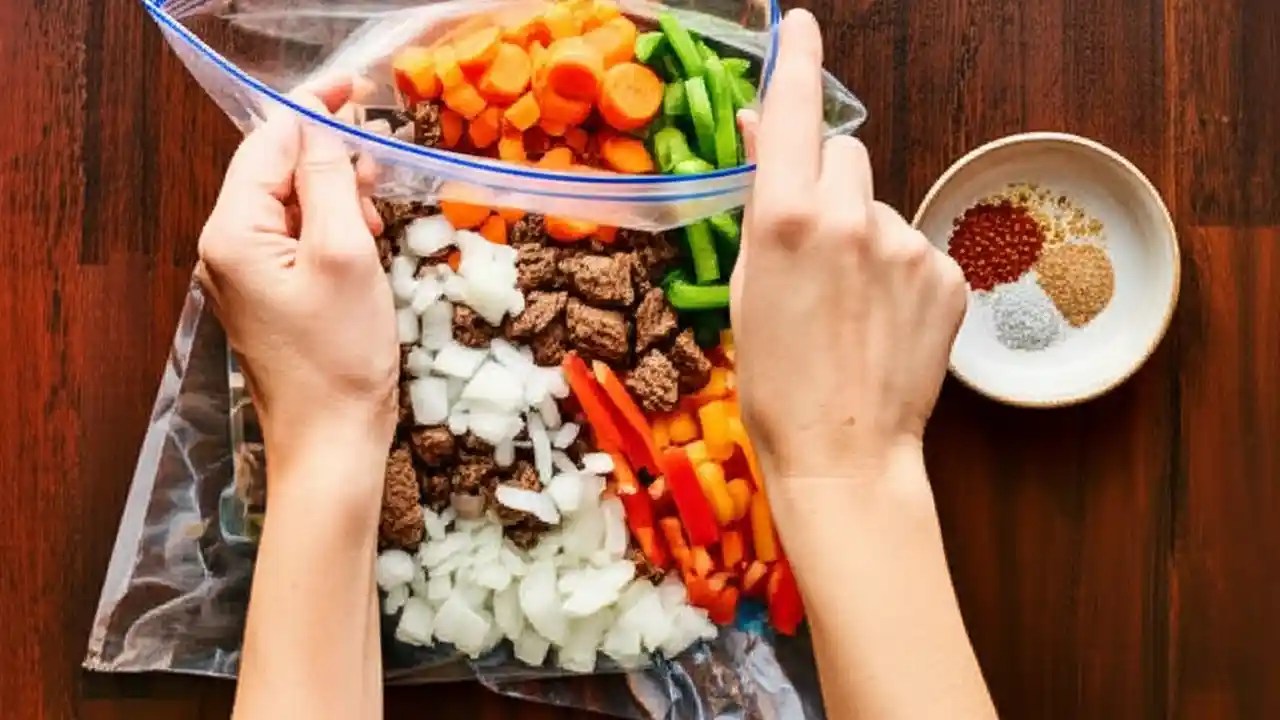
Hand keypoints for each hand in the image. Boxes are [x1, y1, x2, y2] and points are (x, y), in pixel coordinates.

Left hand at [197, 80, 397, 459]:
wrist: (331, 442)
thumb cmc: (340, 355)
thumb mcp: (344, 254)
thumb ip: (328, 182)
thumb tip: (322, 125)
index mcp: (234, 232)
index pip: (269, 145)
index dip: (313, 111)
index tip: (356, 88)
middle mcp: (227, 248)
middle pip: (277, 173)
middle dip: (328, 156)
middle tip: (378, 155)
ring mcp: (247, 276)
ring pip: (292, 207)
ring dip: (335, 195)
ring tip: (374, 208)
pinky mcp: (271, 298)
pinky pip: (298, 242)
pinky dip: (331, 230)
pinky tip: (362, 240)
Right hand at [731, 10, 966, 482]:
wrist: (846, 456)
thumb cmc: (774, 385)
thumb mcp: (748, 286)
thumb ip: (764, 205)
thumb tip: (765, 138)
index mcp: (788, 219)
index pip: (792, 111)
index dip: (795, 59)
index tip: (800, 26)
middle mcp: (854, 218)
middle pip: (843, 153)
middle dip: (824, 180)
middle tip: (811, 243)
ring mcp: (909, 246)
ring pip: (879, 205)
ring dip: (861, 233)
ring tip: (847, 305)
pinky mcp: (948, 275)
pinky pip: (914, 247)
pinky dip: (897, 271)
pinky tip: (881, 321)